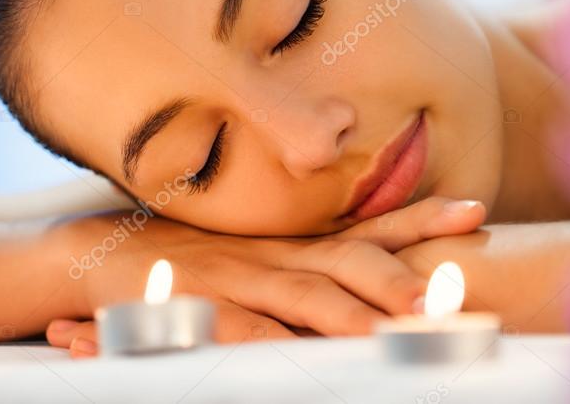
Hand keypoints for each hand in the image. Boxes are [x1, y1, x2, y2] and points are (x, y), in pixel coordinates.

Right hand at [47, 197, 485, 356]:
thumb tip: (361, 281)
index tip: (473, 211)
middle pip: (350, 256)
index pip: (365, 225)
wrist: (95, 252)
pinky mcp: (195, 309)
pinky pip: (242, 331)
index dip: (419, 218)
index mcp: (290, 241)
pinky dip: (274, 343)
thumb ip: (302, 264)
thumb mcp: (252, 253)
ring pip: (305, 295)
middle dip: (405, 270)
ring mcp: (235, 279)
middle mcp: (271, 254)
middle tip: (459, 280)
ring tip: (405, 327)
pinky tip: (300, 358)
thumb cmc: (186, 258)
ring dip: (356, 312)